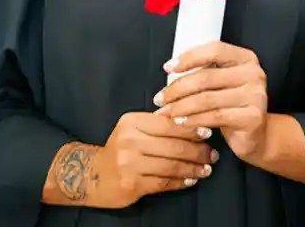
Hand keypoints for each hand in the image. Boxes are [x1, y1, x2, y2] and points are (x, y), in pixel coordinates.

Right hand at [75, 113, 216, 208]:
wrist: (92, 174)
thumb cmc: (120, 149)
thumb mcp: (134, 128)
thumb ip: (159, 124)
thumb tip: (194, 121)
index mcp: (132, 122)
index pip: (169, 124)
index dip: (192, 129)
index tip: (208, 133)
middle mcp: (129, 141)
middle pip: (173, 146)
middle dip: (197, 151)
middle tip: (212, 154)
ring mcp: (129, 164)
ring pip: (171, 165)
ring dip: (193, 168)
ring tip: (206, 169)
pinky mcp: (131, 184)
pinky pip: (163, 182)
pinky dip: (180, 181)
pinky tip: (190, 179)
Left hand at [156, 41, 267, 161]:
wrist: (256, 135)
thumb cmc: (232, 106)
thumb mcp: (222, 83)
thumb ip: (204, 73)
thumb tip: (170, 70)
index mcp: (246, 58)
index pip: (214, 50)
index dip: (189, 58)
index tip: (168, 67)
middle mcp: (254, 74)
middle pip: (206, 77)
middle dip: (177, 88)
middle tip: (161, 98)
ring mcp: (256, 96)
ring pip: (207, 99)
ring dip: (181, 106)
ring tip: (166, 111)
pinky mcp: (252, 117)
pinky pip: (214, 117)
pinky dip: (193, 119)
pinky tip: (181, 122)